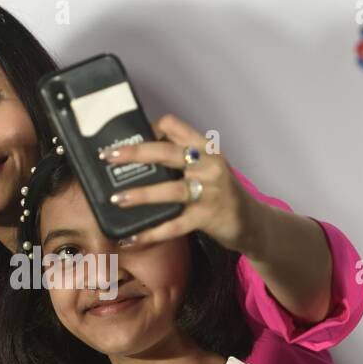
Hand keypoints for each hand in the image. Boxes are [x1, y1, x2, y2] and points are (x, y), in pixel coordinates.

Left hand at [101, 113, 262, 252]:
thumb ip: (183, 159)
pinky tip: (131, 238)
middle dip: (135, 153)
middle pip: (166, 152)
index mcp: (206, 148)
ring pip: (170, 190)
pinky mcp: (207, 218)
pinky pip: (174, 226)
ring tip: (117, 200)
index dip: (149, 128)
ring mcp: (209, 191)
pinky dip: (151, 233)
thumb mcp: (208, 167)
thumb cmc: (222, 193)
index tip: (128, 136)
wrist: (254, 223)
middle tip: (108, 156)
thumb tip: (140, 155)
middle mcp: (209, 165)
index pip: (174, 125)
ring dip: (141, 194)